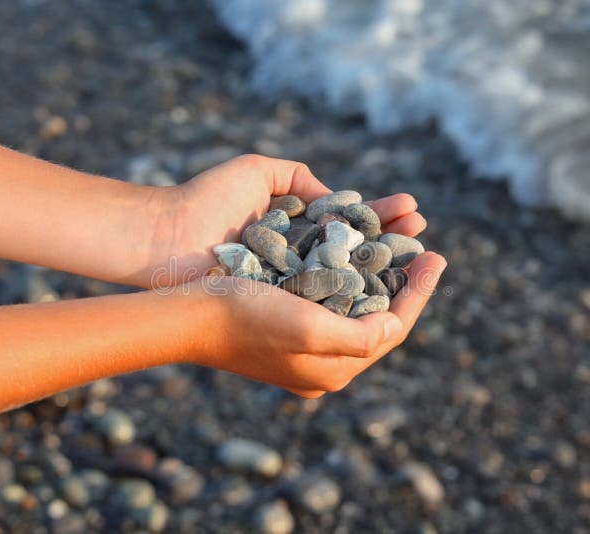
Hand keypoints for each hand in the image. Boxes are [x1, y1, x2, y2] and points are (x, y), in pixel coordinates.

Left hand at [143, 154, 427, 286]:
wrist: (165, 237)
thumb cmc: (207, 201)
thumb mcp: (261, 172)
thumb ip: (302, 179)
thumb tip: (340, 202)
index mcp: (295, 234)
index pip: (350, 225)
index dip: (382, 218)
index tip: (412, 208)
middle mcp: (297, 265)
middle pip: (357, 254)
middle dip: (394, 241)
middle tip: (424, 230)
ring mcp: (291, 292)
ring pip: (351, 282)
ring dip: (388, 267)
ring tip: (422, 250)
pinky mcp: (283, 314)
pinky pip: (331, 306)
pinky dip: (361, 294)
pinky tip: (391, 283)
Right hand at [190, 251, 446, 397]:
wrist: (190, 315)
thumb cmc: (247, 320)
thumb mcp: (310, 331)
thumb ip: (361, 337)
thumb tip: (396, 326)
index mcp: (334, 370)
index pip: (393, 329)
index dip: (420, 292)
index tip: (438, 256)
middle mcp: (324, 362)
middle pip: (379, 318)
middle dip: (404, 282)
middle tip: (425, 249)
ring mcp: (305, 344)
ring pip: (358, 306)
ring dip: (381, 275)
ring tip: (400, 246)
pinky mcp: (289, 324)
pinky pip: (333, 299)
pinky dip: (351, 275)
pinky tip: (358, 254)